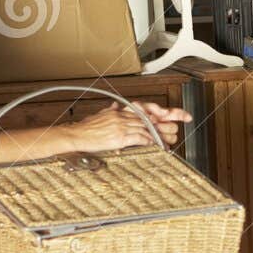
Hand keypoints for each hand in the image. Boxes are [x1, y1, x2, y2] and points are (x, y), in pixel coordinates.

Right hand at [67, 101, 190, 151]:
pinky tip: (157, 145)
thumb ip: (110, 111)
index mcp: (120, 111)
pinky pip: (140, 138)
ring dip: (160, 136)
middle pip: (150, 119)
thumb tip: (115, 106)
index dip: (163, 111)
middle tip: (176, 129)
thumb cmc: (85, 129)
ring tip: (170, 141)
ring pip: (148, 129)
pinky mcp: (120, 137)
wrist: (75, 135)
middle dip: (165, 124)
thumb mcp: (99, 115)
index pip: (146, 109)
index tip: (177, 114)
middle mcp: (123, 116)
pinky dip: (150, 142)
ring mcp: (122, 126)